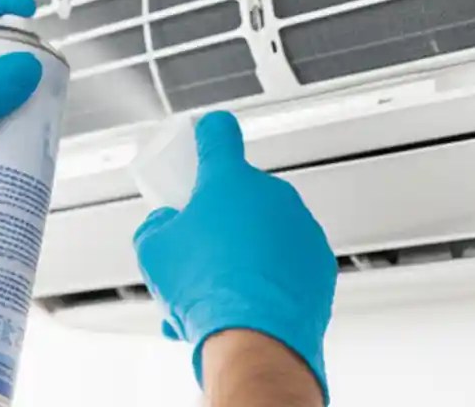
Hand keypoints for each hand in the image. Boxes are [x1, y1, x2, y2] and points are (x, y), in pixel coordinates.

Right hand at [133, 112, 336, 402]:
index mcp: (230, 180)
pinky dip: (268, 281)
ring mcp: (302, 227)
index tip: (209, 133)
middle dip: (219, 222)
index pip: (219, 135)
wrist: (255, 340)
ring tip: (212, 298)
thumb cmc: (203, 289)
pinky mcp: (320, 262)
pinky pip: (287, 264)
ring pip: (263, 235)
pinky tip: (244, 309)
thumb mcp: (154, 252)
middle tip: (195, 257)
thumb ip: (155, 226)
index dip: (209, 133)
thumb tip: (163, 224)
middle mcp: (272, 195)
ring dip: (240, 258)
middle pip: (240, 197)